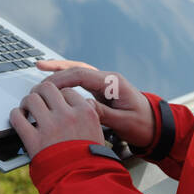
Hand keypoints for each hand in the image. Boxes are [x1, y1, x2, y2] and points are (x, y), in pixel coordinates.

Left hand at [10, 78, 104, 157]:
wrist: (83, 183)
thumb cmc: (92, 161)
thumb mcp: (97, 133)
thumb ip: (87, 116)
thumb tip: (80, 104)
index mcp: (85, 112)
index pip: (66, 90)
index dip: (58, 94)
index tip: (53, 99)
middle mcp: (67, 115)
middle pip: (47, 88)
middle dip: (40, 92)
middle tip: (37, 99)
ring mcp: (50, 127)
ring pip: (31, 99)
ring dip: (27, 102)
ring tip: (27, 109)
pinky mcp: (34, 140)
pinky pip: (17, 118)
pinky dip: (15, 115)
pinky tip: (18, 118)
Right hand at [28, 60, 154, 149]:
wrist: (156, 126)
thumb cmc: (143, 124)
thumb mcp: (124, 122)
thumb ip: (103, 114)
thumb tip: (83, 106)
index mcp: (113, 83)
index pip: (83, 75)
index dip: (63, 79)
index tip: (47, 87)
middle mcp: (108, 79)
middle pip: (77, 69)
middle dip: (57, 72)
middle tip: (38, 78)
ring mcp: (104, 84)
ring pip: (77, 72)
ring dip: (59, 70)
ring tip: (39, 67)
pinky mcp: (101, 91)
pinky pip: (80, 81)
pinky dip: (66, 78)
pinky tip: (54, 79)